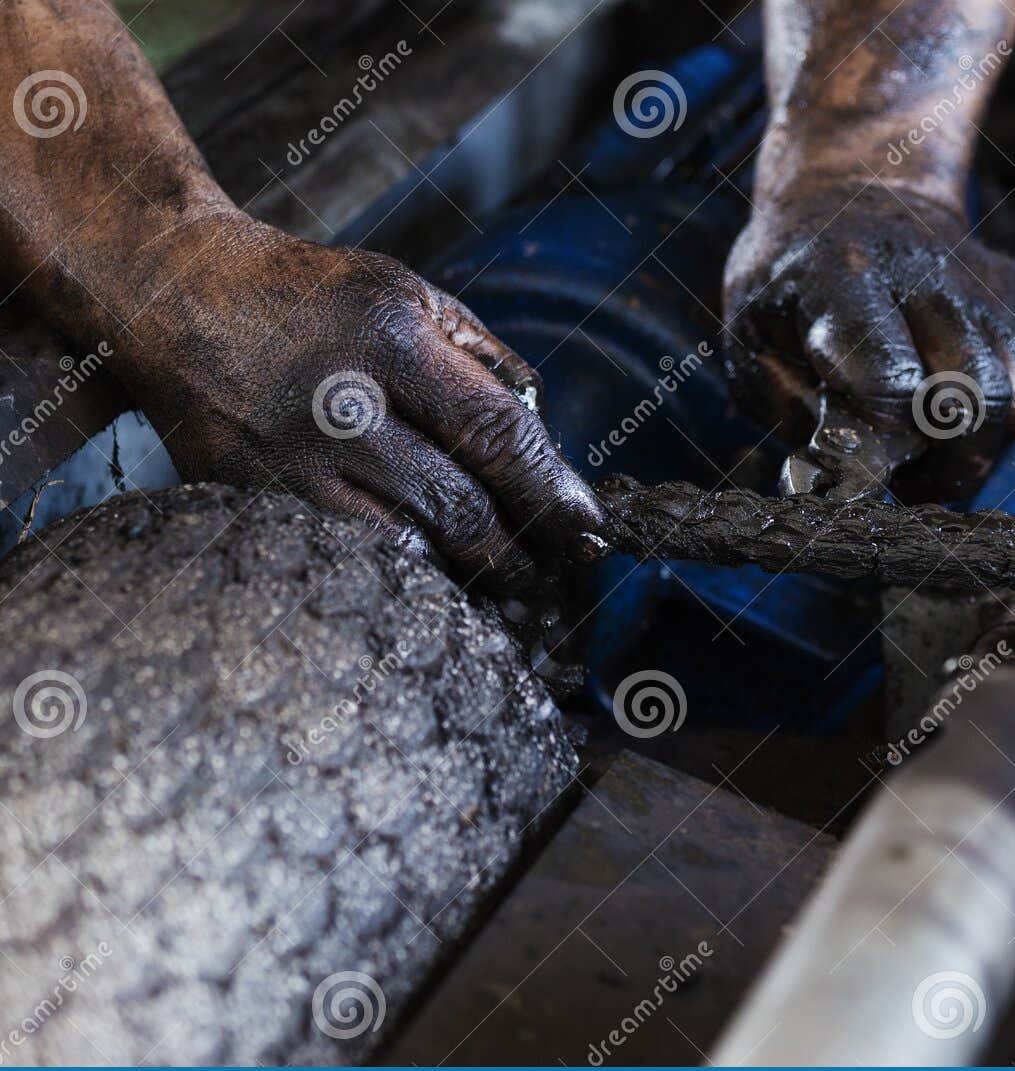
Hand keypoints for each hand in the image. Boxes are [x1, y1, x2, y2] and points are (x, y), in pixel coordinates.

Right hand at [122, 213, 604, 591]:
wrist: (176, 292)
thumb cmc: (314, 298)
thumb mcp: (411, 295)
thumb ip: (488, 362)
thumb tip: (549, 444)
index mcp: (388, 337)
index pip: (496, 433)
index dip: (552, 492)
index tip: (588, 530)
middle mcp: (335, 402)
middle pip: (455, 506)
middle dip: (519, 551)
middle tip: (553, 573)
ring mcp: (282, 458)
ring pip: (401, 548)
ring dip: (464, 575)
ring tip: (503, 584)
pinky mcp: (243, 497)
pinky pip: (342, 557)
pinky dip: (397, 572)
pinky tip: (431, 577)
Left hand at [722, 184, 1014, 496]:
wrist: (853, 189)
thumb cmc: (790, 280)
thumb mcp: (750, 334)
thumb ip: (789, 406)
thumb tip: (835, 475)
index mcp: (844, 278)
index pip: (893, 384)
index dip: (884, 447)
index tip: (863, 468)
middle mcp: (926, 274)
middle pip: (972, 401)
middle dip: (944, 468)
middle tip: (909, 483)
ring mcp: (980, 282)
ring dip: (977, 455)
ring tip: (931, 458)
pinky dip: (1003, 426)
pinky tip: (954, 421)